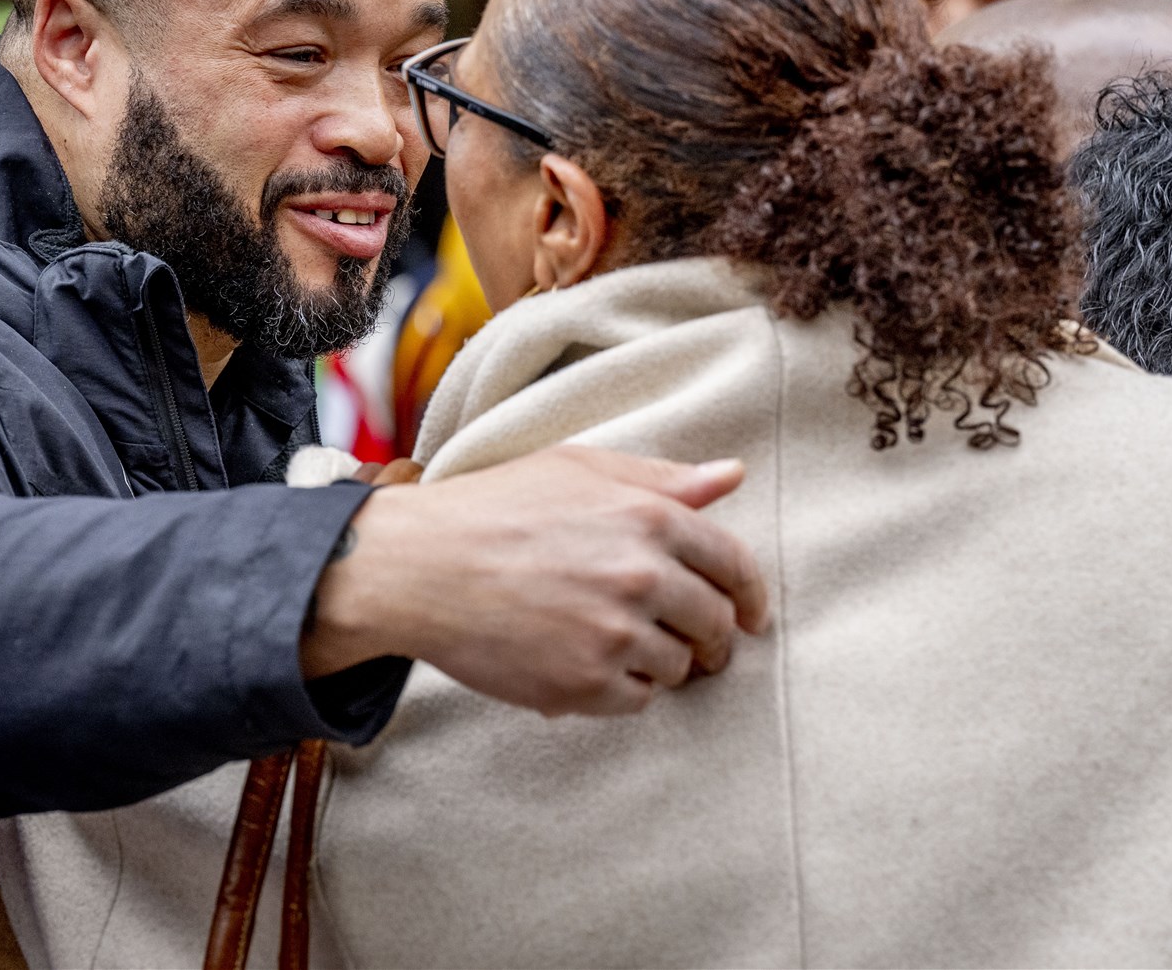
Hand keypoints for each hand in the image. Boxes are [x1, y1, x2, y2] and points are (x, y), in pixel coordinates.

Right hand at [301, 445, 768, 714]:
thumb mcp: (580, 470)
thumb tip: (732, 477)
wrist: (420, 567)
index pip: (734, 565)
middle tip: (693, 642)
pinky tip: (589, 664)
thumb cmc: (497, 508)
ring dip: (662, 662)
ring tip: (618, 645)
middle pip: (715, 624)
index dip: (751, 594)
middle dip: (712, 637)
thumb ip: (663, 479)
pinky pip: (637, 700)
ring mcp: (615, 634)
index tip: (752, 615)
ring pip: (679, 667)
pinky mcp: (584, 683)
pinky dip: (623, 689)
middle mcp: (642, 576)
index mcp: (649, 517)